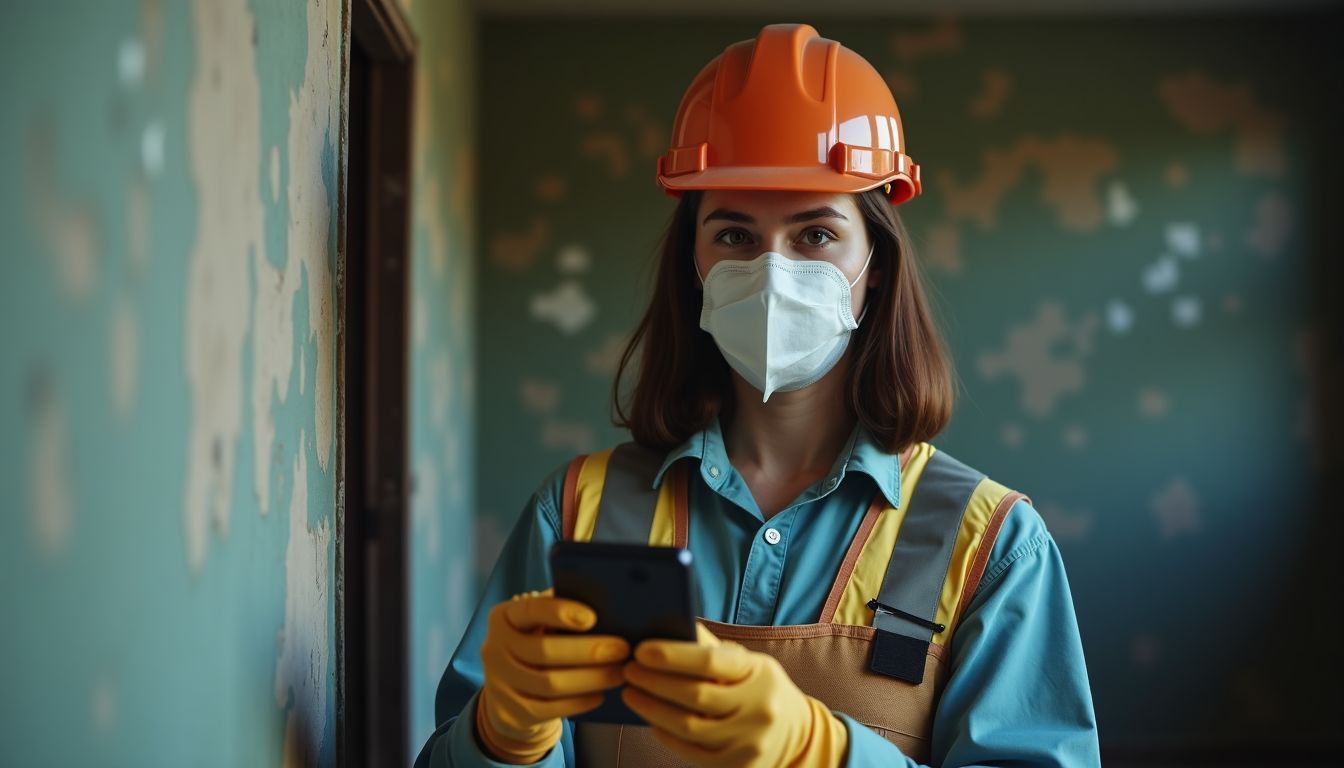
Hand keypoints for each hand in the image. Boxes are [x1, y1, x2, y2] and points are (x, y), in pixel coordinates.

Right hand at [476, 588, 629, 763]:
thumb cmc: (536, 646)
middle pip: (544, 650)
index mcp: (504, 617)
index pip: (531, 609)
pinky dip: (578, 702)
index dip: (560, 612)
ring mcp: (498, 683)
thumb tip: (606, 607)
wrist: (508, 692)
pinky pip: (549, 709)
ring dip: (590, 678)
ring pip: (549, 683)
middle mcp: (494, 648)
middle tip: (622, 649)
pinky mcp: (510, 713)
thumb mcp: (538, 625)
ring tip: (619, 673)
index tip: (592, 617)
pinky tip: (600, 695)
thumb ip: (560, 615)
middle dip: (588, 650)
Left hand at [620, 623, 847, 766]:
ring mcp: (750, 741)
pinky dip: (666, 735)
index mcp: (760, 672)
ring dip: (652, 710)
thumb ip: (709, 648)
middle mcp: (760, 708)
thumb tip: (664, 625)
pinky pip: (691, 752)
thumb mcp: (746, 663)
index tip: (641, 650)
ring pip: (689, 727)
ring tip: (631, 693)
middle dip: (655, 682)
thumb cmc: (758, 687)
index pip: (712, 661)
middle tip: (628, 670)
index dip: (672, 655)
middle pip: (696, 695)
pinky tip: (651, 720)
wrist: (795, 734)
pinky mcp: (738, 766)